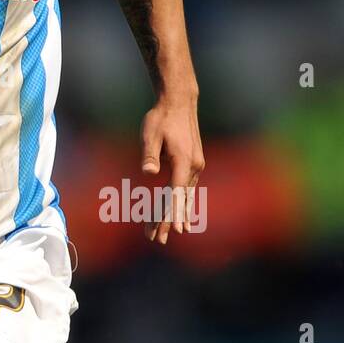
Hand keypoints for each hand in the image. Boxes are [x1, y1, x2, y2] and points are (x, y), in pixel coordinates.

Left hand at [139, 95, 204, 244]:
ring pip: (184, 197)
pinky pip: (187, 190)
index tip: (175, 230)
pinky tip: (182, 218)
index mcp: (183, 161)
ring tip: (163, 234)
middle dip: (167, 220)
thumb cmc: (161, 117)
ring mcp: (195, 167)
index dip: (175, 212)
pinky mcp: (193, 165)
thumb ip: (149, 153)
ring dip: (173, 215)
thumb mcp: (151, 133)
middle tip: (155, 240)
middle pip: (180, 199)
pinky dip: (182, 204)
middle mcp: (194, 167)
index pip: (178, 192)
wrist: (179, 103)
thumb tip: (148, 172)